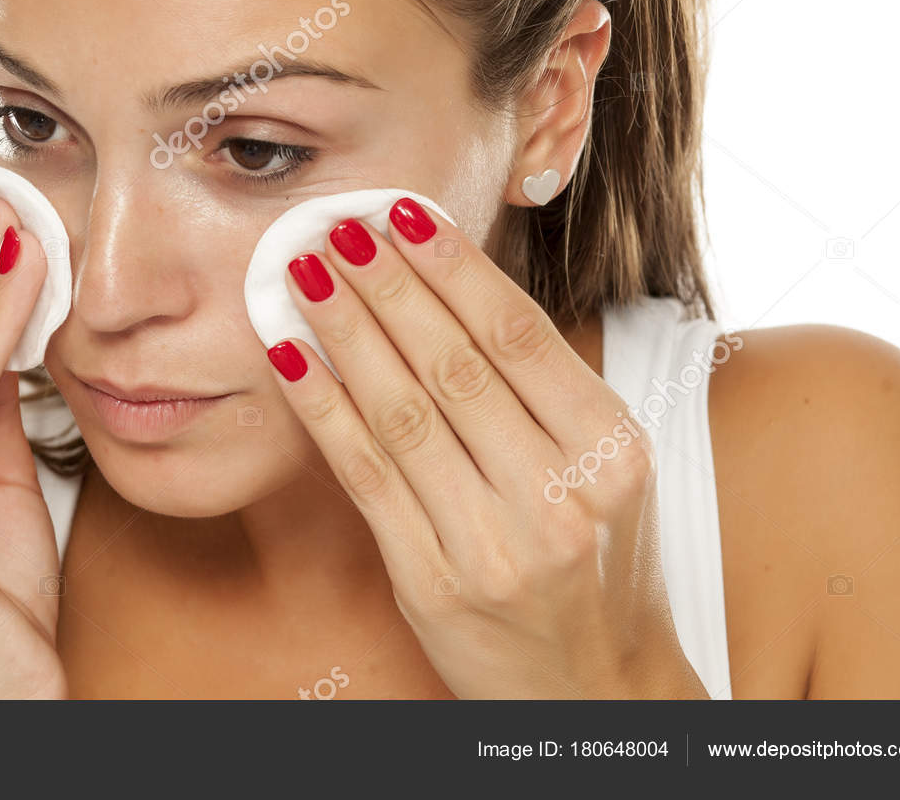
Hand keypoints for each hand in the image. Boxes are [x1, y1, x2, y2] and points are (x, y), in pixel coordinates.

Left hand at [265, 199, 705, 697]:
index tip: (401, 213)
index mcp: (609, 449)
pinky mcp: (433, 581)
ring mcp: (494, 542)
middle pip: (453, 363)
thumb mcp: (603, 468)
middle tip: (333, 225)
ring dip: (343, 331)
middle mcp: (559, 493)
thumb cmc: (595, 559)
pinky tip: (290, 356)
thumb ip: (541, 388)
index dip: (451, 267)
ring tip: (301, 272)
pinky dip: (322, 408)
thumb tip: (445, 282)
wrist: (595, 688)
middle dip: (384, 284)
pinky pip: (366, 475)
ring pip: (402, 410)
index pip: (517, 334)